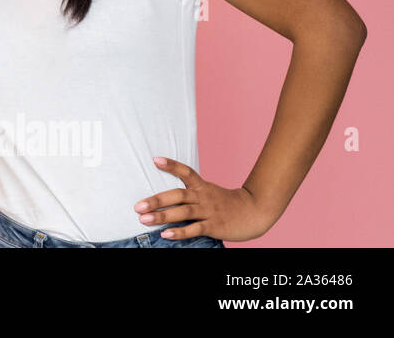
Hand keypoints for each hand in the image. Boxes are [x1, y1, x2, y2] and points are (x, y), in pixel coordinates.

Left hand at [132, 156, 278, 241]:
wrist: (255, 212)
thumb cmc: (227, 203)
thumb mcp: (210, 192)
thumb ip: (191, 193)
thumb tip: (166, 197)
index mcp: (202, 186)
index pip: (186, 172)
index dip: (171, 165)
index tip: (155, 159)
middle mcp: (204, 197)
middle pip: (178, 195)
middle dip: (156, 200)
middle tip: (138, 206)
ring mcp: (209, 211)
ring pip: (184, 212)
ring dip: (163, 216)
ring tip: (145, 220)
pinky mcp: (215, 226)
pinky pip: (195, 229)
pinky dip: (180, 232)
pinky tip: (166, 234)